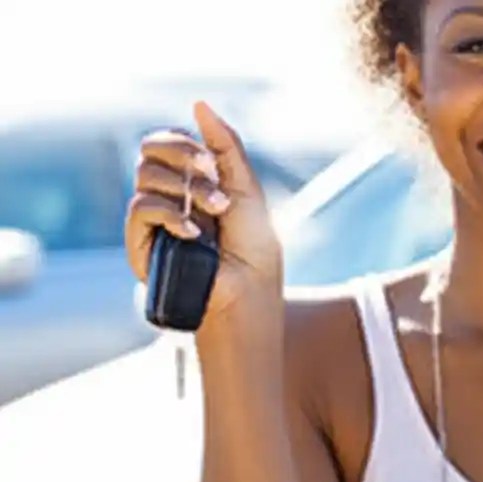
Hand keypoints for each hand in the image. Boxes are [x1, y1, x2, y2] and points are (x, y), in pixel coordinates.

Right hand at [124, 101, 282, 335]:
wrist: (250, 288)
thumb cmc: (254, 243)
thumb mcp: (245, 186)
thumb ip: (224, 144)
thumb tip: (199, 103)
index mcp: (192, 179)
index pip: (168, 141)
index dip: (185, 143)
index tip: (213, 163)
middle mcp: (169, 195)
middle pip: (150, 150)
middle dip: (184, 157)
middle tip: (213, 178)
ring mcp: (153, 218)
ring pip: (145, 175)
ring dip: (185, 188)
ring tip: (216, 212)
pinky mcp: (141, 242)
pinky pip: (140, 207)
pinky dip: (169, 213)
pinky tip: (193, 232)